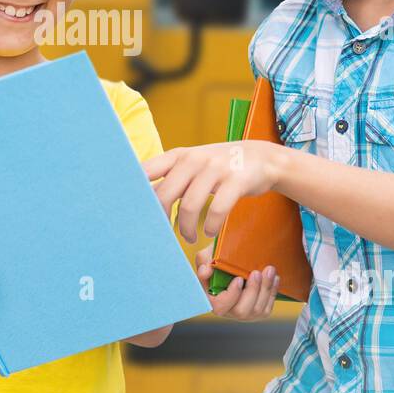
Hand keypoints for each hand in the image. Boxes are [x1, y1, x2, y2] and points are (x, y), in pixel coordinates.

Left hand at [144, 141, 281, 242]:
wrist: (261, 158)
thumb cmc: (218, 167)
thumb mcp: (193, 164)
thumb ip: (170, 178)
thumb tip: (143, 204)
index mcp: (178, 155)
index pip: (147, 171)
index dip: (135, 192)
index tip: (132, 212)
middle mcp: (194, 159)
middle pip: (165, 195)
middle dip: (162, 220)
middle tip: (165, 233)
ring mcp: (216, 168)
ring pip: (189, 205)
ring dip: (186, 228)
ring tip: (189, 236)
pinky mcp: (236, 181)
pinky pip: (217, 209)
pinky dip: (211, 226)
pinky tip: (210, 231)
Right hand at [195, 246, 278, 320]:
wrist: (231, 262)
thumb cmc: (217, 261)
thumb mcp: (206, 257)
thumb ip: (204, 261)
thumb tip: (207, 270)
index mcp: (212, 300)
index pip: (220, 307)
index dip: (231, 295)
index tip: (239, 279)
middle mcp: (227, 311)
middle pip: (241, 311)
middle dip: (252, 291)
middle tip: (256, 272)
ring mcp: (243, 314)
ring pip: (257, 310)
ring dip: (265, 290)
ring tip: (269, 270)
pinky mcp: (256, 312)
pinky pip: (267, 308)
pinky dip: (272, 292)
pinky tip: (275, 278)